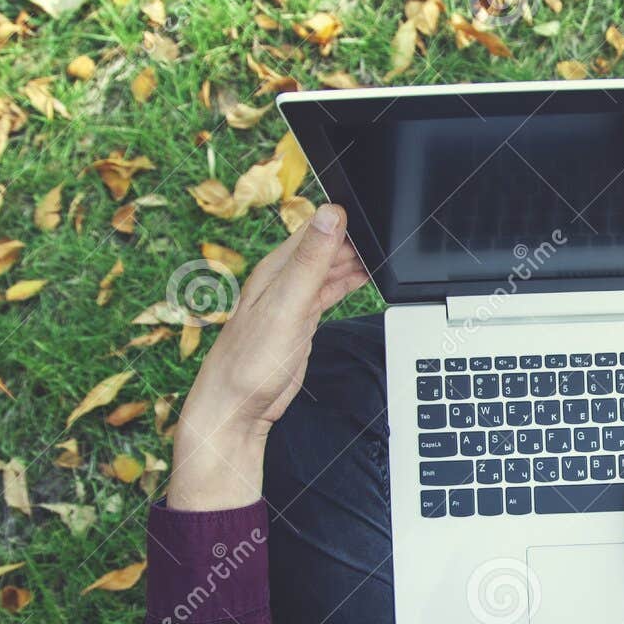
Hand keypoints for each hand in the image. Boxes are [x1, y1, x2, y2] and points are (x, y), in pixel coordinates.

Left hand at [168, 204, 367, 511]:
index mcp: (277, 268)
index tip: (375, 215)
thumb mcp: (287, 305)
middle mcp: (282, 280)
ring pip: (328, 269)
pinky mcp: (299, 322)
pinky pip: (327, 292)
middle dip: (354, 240)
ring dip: (352, 260)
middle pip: (324, 247)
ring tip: (382, 254)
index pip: (316, 229)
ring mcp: (291, 301)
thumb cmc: (251, 362)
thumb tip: (331, 216)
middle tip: (387, 238)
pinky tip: (359, 279)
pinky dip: (346, 283)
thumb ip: (311, 261)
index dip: (345, 220)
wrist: (235, 408)